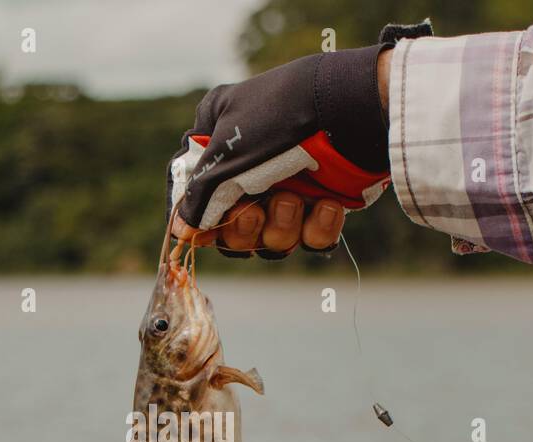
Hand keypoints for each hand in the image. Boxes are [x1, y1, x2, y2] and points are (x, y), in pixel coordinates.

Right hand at [167, 40, 403, 260]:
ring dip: (281, 224)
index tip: (199, 235)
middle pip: (232, 228)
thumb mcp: (224, 157)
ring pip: (271, 238)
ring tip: (295, 199)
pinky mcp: (321, 201)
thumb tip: (180, 232)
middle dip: (243, 228)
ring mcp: (288, 184)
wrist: (351, 112)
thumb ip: (197, 200)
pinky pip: (311, 237)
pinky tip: (327, 203)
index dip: (197, 220)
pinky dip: (318, 227)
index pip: (194, 192)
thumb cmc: (278, 122)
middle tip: (253, 214)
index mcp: (219, 139)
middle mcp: (251, 164)